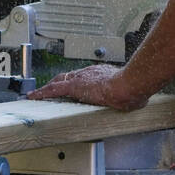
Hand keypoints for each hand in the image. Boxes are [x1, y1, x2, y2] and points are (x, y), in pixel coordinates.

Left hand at [26, 64, 148, 110]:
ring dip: (48, 88)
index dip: (76, 80)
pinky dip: (42, 93)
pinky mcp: (74, 87)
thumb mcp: (133, 92)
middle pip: (68, 76)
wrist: (130, 85)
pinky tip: (33, 96)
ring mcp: (81, 79)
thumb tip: (141, 101)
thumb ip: (133, 96)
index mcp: (102, 73)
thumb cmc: (135, 88)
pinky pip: (53, 90)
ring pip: (58, 82)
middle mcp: (89, 73)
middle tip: (49, 89)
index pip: (84, 76)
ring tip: (38, 94)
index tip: (72, 84)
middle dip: (58, 82)